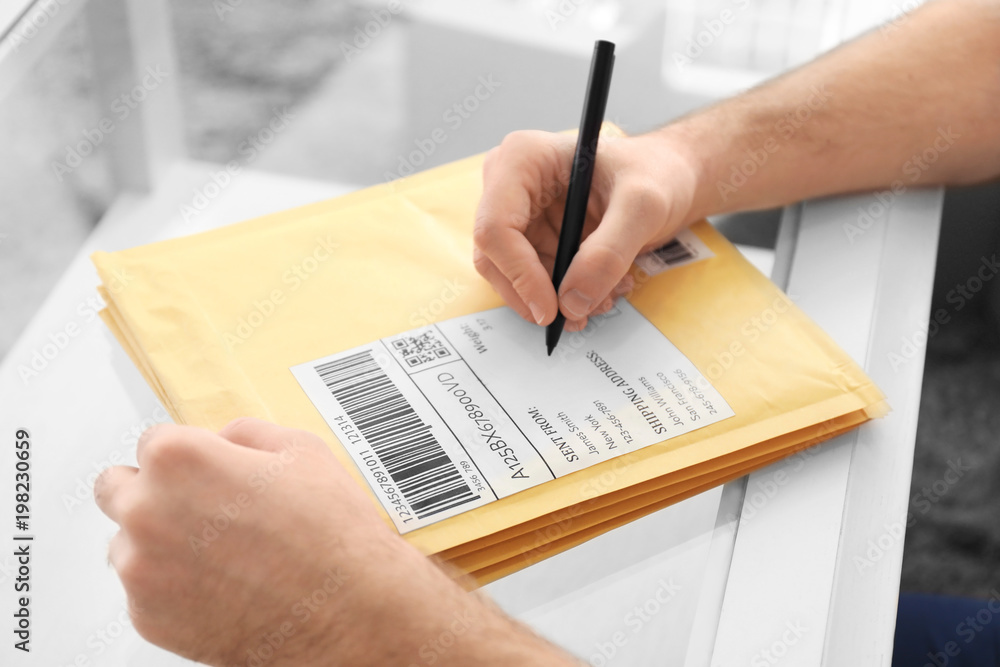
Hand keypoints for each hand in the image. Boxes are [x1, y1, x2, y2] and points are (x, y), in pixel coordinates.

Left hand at [94, 418, 416, 665]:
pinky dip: (173, 587)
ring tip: (221, 552)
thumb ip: (246, 433)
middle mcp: (147, 511)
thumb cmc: (331, 536)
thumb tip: (224, 441)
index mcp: (179, 460)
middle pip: (116, 488)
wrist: (350, 615)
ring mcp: (143, 570)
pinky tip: (223, 583)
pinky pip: (144, 591)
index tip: (205, 468)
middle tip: (200, 505)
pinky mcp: (148, 618)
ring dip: (160, 541)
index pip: (152, 440)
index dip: (188, 453)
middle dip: (153, 491)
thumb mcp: (302, 451)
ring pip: (128, 543)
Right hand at [473, 129, 698, 330]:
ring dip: (557, 300)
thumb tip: (571, 301)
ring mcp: (520, 214)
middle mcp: (510, 185)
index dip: (519, 275)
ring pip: (514, 277)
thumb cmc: (656, 172)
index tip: (551, 309)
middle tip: (580, 313)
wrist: (669, 178)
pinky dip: (566, 296)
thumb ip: (608, 252)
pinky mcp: (533, 238)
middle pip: (495, 258)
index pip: (495, 227)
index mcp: (522, 159)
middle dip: (538, 294)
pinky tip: (601, 289)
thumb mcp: (643, 206)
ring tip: (605, 296)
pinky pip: (534, 281)